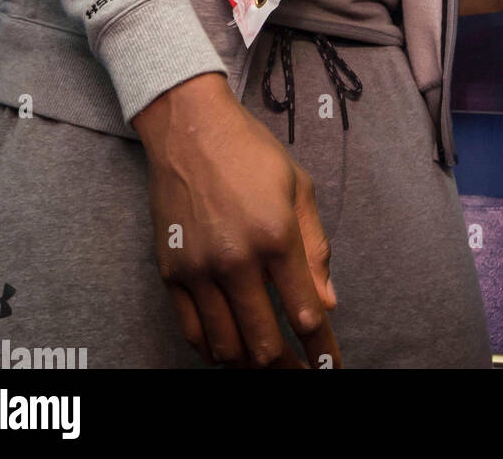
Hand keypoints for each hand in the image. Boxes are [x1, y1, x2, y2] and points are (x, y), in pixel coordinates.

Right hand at [132, 72, 340, 369]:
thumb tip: (327, 302)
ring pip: (226, 347)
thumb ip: (315, 248)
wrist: (189, 128)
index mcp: (276, 235)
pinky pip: (192, 331)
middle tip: (301, 373)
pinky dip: (213, 351)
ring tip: (267, 367)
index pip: (305, 313)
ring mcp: (199, 269)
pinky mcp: (171, 272)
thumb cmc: (251, 152)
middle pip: (264, 343)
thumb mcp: (298, 188)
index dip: (321, 349)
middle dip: (287, 368)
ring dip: (250, 365)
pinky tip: (229, 352)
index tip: (331, 365)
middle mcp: (236, 259)